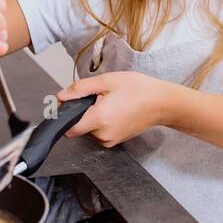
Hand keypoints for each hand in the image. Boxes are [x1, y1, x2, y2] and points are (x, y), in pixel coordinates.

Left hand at [56, 71, 172, 148]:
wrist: (161, 103)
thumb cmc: (138, 89)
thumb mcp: (107, 81)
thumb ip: (80, 89)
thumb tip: (61, 96)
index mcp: (99, 119)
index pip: (68, 128)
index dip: (66, 115)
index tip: (71, 103)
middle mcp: (103, 135)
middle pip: (79, 127)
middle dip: (83, 112)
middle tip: (99, 97)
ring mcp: (110, 140)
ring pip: (89, 130)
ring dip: (93, 117)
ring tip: (110, 103)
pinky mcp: (116, 141)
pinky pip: (100, 133)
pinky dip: (102, 123)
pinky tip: (115, 111)